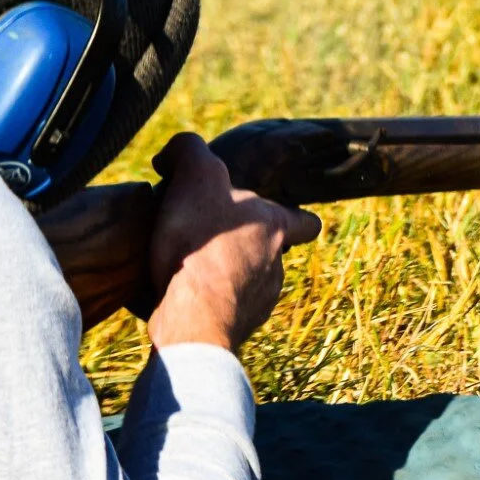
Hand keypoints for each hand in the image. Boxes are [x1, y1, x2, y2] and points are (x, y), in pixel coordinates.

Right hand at [144, 132, 321, 351]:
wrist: (192, 313)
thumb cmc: (201, 242)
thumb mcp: (197, 176)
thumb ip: (191, 151)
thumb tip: (177, 150)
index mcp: (275, 228)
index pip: (304, 222)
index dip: (291, 218)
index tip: (272, 219)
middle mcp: (274, 267)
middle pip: (266, 253)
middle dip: (239, 248)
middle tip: (204, 242)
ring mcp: (256, 303)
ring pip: (243, 285)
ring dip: (219, 278)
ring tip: (183, 270)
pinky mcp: (231, 329)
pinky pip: (218, 312)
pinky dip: (201, 304)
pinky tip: (174, 297)